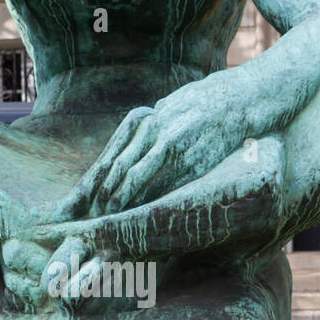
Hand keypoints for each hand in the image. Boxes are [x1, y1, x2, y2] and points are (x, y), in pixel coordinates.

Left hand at [51, 83, 247, 218]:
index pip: (111, 157)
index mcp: (142, 120)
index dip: (96, 182)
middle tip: (93, 216)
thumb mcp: (162, 111)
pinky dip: (150, 201)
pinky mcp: (192, 162)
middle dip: (105, 196)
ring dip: (123, 201)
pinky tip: (141, 213)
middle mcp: (153, 132)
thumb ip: (142, 132)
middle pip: (120, 170)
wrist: (233, 101)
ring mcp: (173, 147)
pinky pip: (165, 186)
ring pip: (138, 179)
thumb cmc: (194, 107)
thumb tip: (119, 155)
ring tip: (111, 218)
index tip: (85, 202)